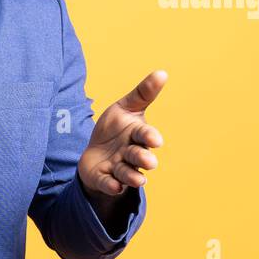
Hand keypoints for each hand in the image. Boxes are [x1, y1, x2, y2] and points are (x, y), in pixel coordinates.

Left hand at [77, 70, 166, 198]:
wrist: (96, 151)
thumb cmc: (116, 129)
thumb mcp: (125, 108)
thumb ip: (142, 94)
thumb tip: (162, 73)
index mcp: (136, 135)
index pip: (144, 135)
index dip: (149, 136)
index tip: (155, 140)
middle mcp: (130, 153)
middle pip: (138, 156)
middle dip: (143, 158)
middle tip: (148, 162)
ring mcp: (118, 168)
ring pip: (127, 173)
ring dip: (131, 175)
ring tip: (137, 179)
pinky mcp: (104, 179)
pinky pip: (108, 184)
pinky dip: (111, 185)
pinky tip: (114, 185)